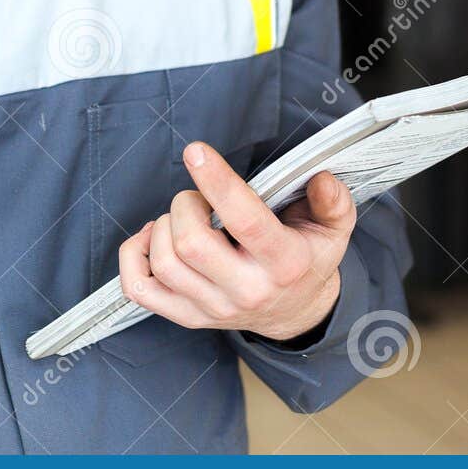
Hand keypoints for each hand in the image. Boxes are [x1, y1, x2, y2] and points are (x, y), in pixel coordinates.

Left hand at [118, 141, 355, 342]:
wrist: (297, 314)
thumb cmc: (308, 259)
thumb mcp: (333, 229)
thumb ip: (333, 201)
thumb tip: (321, 178)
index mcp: (284, 263)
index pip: (245, 221)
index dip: (217, 182)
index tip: (196, 151)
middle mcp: (247, 291)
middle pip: (191, 243)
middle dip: (187, 203)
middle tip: (200, 198)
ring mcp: (214, 309)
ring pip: (164, 263)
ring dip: (165, 224)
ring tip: (185, 216)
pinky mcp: (189, 317)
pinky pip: (140, 289)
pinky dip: (134, 254)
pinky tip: (154, 235)